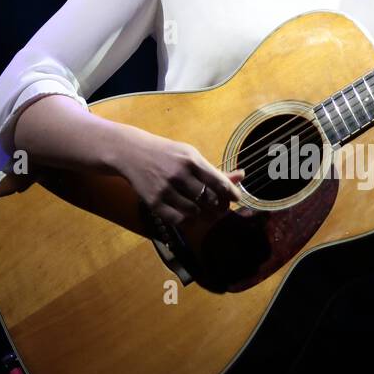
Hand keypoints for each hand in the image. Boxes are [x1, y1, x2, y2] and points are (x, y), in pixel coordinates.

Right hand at [121, 128, 244, 235]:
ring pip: (195, 212)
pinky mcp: (154, 202)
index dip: (232, 194)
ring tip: (201, 208)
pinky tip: (187, 213)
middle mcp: (179, 175)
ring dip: (202, 213)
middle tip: (219, 206)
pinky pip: (178, 220)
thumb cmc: (167, 154)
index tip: (235, 199)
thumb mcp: (191, 156)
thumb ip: (214, 170)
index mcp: (192, 160)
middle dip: (218, 206)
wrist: (131, 153)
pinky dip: (186, 220)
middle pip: (209, 200)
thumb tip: (242, 176)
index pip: (220, 183)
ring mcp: (165, 189)